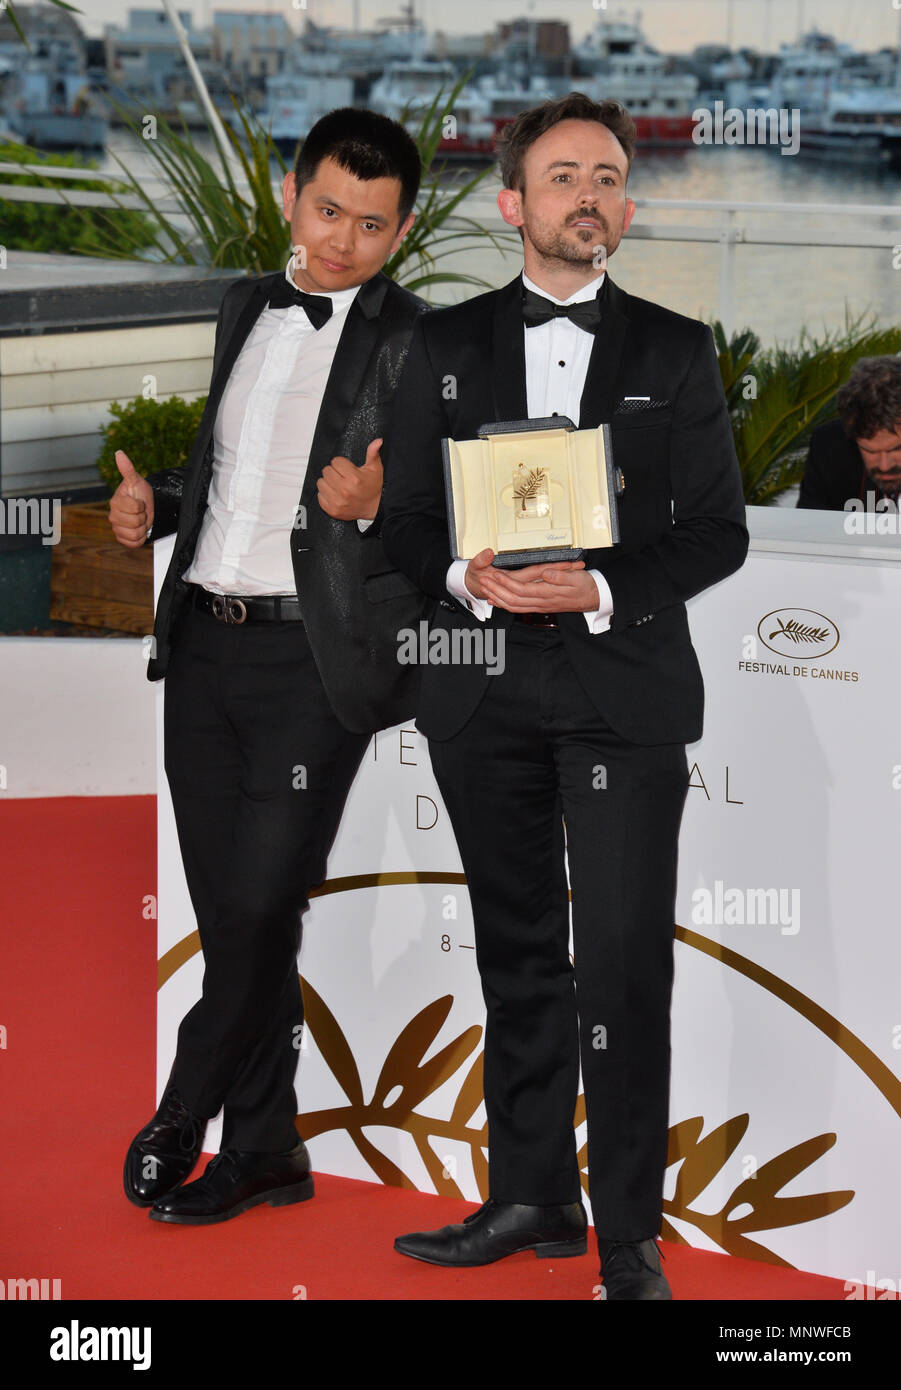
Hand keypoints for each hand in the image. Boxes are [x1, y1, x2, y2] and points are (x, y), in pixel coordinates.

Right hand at [109, 450, 153, 547]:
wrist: (145, 508)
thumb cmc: (140, 493)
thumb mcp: (137, 480)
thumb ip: (128, 469)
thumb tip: (119, 453)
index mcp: (115, 502)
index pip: (135, 508)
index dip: (142, 505)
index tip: (140, 502)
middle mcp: (112, 516)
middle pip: (136, 522)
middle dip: (144, 517)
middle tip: (141, 512)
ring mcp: (116, 528)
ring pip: (135, 534)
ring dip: (143, 528)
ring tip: (141, 521)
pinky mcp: (121, 539)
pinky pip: (133, 544)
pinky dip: (140, 539)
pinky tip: (139, 531)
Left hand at [317, 437, 382, 520]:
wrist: (376, 508)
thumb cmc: (374, 488)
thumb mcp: (375, 469)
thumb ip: (373, 453)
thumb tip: (378, 441)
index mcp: (354, 478)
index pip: (335, 461)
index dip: (341, 463)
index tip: (346, 468)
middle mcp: (344, 490)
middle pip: (326, 471)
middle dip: (334, 471)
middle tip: (342, 476)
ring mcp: (337, 501)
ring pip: (321, 483)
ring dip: (328, 482)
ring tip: (337, 484)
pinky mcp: (333, 509)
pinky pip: (320, 496)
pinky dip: (325, 494)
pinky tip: (334, 493)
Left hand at [478, 560, 598, 613]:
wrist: (594, 598)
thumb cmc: (585, 586)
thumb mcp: (576, 577)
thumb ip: (560, 575)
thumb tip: (546, 573)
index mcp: (548, 592)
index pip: (521, 589)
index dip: (506, 583)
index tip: (494, 574)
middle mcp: (542, 602)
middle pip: (513, 599)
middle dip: (496, 591)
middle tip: (483, 581)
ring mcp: (540, 606)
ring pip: (514, 606)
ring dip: (498, 598)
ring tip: (485, 589)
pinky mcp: (540, 607)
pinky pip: (519, 609)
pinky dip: (506, 605)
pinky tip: (497, 601)